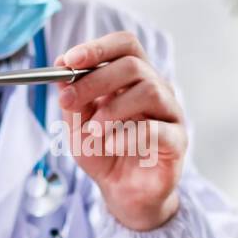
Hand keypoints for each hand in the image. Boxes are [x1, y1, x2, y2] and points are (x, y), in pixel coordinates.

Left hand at [56, 32, 185, 230]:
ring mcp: (170, 113)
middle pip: (134, 64)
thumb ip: (73, 100)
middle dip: (96, 79)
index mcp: (133, 78)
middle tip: (69, 99)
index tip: (67, 61)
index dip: (97, 48)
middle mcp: (156, 88)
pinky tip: (111, 146)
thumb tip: (61, 73)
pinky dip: (128, 136)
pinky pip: (156, 129)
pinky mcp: (177, 141)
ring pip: (149, 90)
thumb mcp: (77, 126)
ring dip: (113, 108)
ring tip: (93, 130)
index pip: (124, 46)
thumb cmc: (104, 153)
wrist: (123, 192)